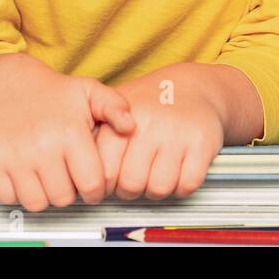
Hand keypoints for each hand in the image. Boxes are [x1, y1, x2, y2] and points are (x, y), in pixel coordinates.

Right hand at [0, 55, 136, 211]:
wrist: (3, 82)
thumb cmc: (49, 91)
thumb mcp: (88, 90)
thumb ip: (115, 106)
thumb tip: (131, 127)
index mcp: (70, 131)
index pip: (92, 184)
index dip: (95, 190)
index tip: (90, 184)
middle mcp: (43, 145)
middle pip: (64, 197)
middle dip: (69, 192)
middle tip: (67, 178)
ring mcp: (16, 155)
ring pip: (37, 202)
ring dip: (44, 195)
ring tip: (47, 178)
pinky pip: (8, 197)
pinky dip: (17, 193)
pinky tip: (25, 176)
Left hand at [93, 68, 225, 200]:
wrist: (194, 87)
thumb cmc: (151, 102)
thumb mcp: (118, 106)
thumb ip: (97, 132)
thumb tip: (77, 165)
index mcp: (123, 118)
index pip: (104, 170)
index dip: (106, 185)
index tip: (109, 184)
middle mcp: (149, 125)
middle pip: (131, 184)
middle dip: (131, 191)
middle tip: (135, 181)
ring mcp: (176, 134)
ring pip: (159, 188)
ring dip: (157, 190)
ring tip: (156, 176)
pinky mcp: (201, 143)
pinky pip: (187, 184)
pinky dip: (181, 188)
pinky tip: (178, 174)